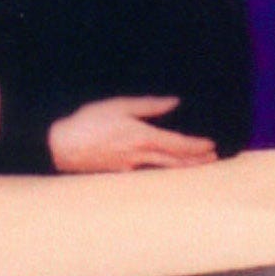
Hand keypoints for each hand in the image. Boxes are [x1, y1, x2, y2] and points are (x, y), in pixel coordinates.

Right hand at [49, 96, 222, 173]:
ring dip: (181, 167)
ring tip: (196, 166)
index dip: (196, 147)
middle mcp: (139, 156)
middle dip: (195, 161)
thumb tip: (174, 102)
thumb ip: (149, 106)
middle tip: (213, 161)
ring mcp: (130, 167)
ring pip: (162, 169)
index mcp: (142, 137)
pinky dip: (161, 171)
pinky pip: (146, 172)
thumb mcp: (119, 105)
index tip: (211, 147)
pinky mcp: (119, 173)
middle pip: (174, 162)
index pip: (177, 145)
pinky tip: (165, 169)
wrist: (61, 146)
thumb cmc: (88, 122)